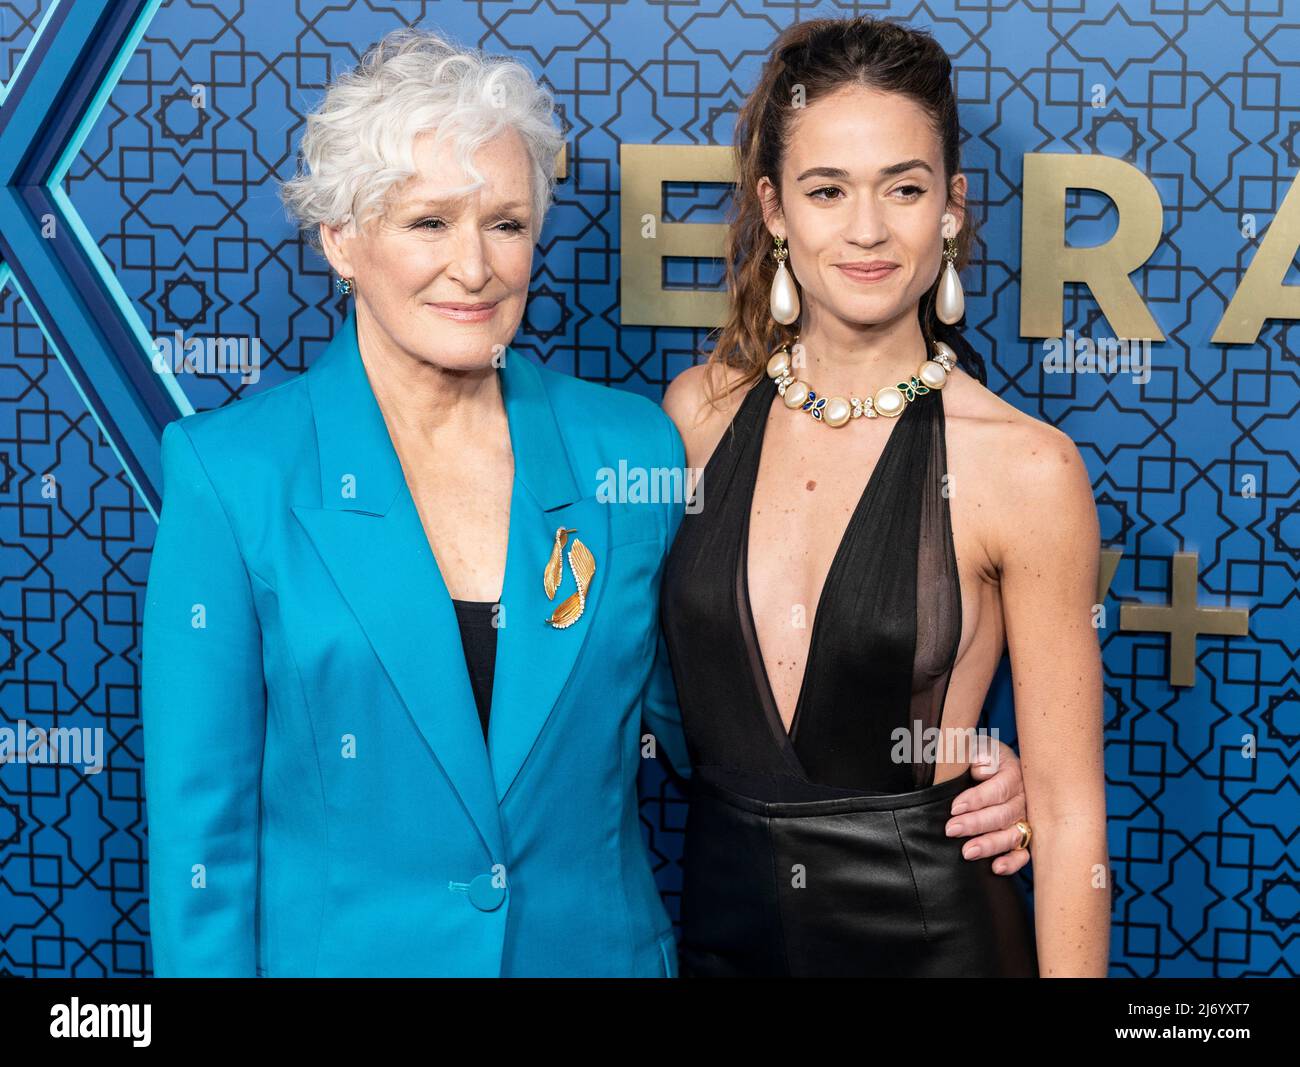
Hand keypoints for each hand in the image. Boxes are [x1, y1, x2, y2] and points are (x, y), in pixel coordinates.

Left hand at [944, 740, 1029, 875]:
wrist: (987, 763)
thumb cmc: (978, 755)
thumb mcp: (976, 746)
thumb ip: (978, 752)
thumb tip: (982, 767)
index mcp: (1012, 772)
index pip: (999, 789)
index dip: (978, 799)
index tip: (955, 807)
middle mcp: (1022, 797)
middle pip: (1003, 814)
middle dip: (976, 824)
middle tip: (951, 829)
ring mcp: (1024, 818)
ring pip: (1013, 835)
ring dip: (990, 845)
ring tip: (967, 852)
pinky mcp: (1023, 836)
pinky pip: (1023, 853)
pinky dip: (1012, 862)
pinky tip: (996, 867)